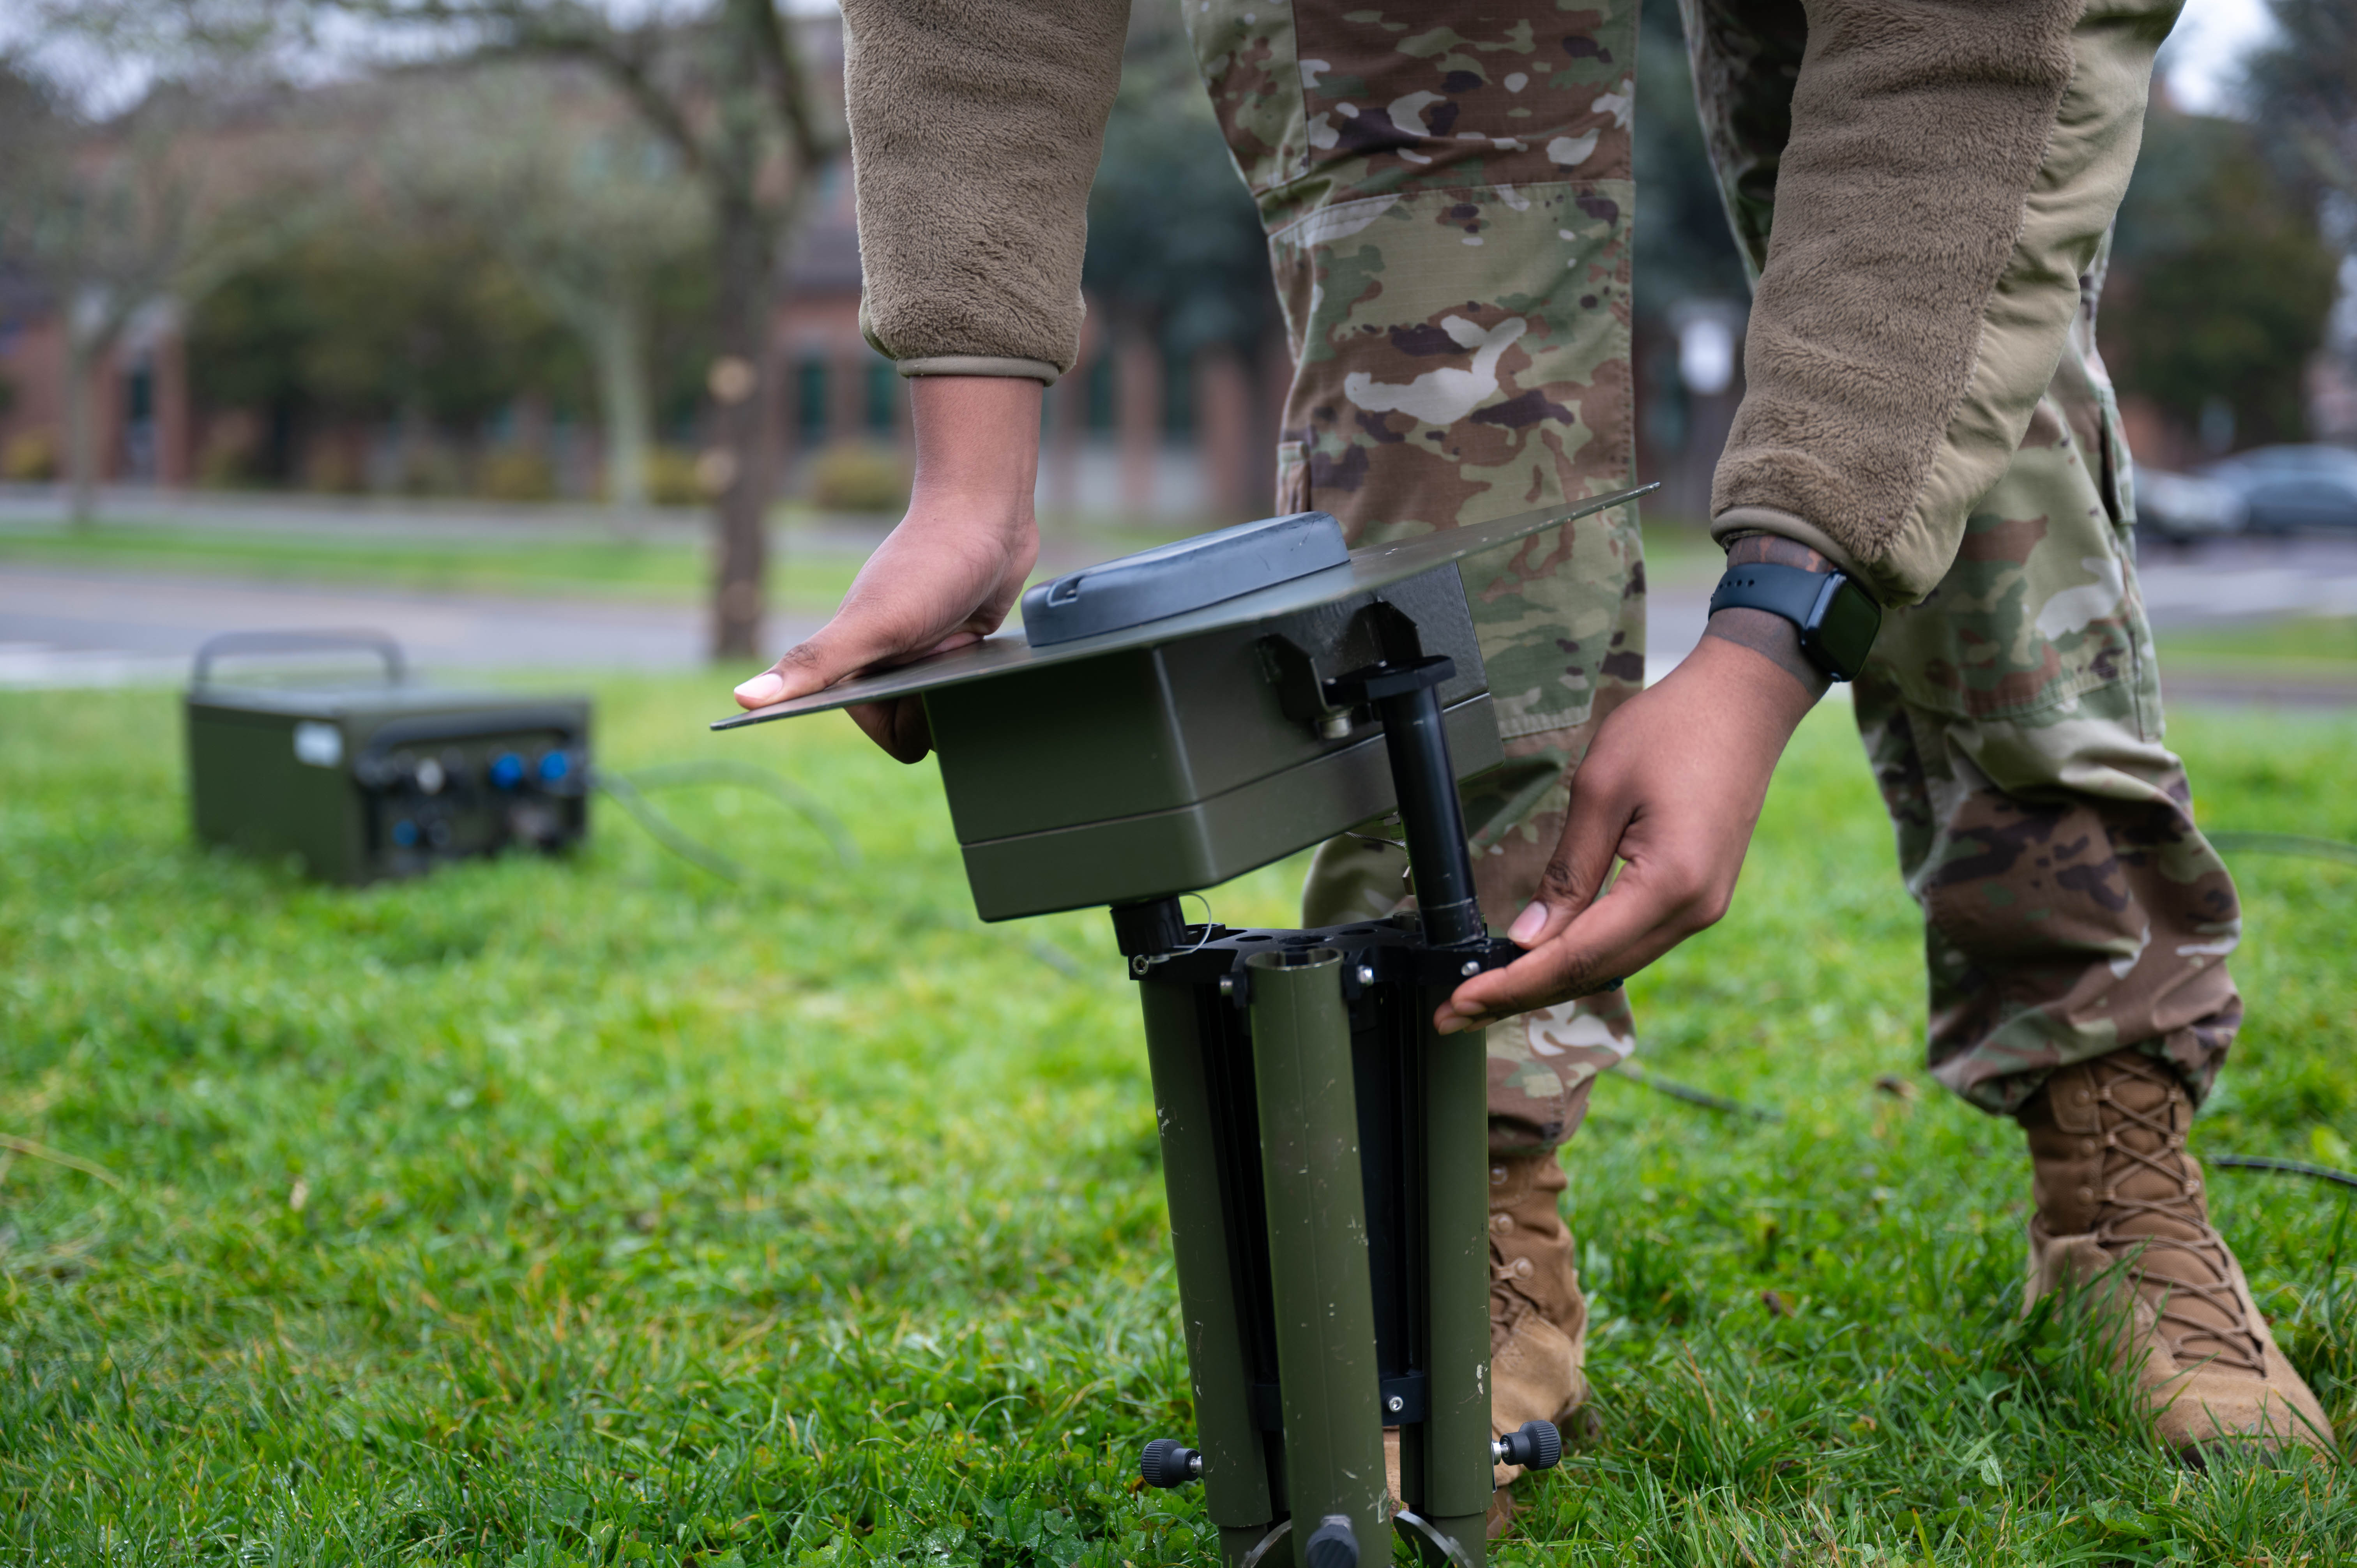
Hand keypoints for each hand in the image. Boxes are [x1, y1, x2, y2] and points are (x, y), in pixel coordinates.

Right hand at [731, 376, 1043, 760]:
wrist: (986, 514)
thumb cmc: (928, 564)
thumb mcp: (872, 621)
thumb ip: (813, 663)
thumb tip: (741, 698)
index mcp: (853, 668)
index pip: (890, 735)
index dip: (913, 720)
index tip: (925, 683)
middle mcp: (885, 664)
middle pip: (926, 725)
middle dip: (944, 700)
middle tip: (950, 657)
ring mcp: (922, 655)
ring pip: (950, 705)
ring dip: (966, 685)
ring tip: (970, 646)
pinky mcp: (956, 643)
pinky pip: (969, 682)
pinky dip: (982, 671)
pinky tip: (985, 642)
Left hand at [1433, 632, 1819, 1033]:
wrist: (1743, 703)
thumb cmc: (1674, 728)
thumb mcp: (1600, 791)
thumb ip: (1566, 872)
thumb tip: (1528, 937)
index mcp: (1670, 885)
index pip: (1577, 957)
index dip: (1514, 985)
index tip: (1461, 1001)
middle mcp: (1693, 910)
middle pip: (1595, 973)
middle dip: (1521, 996)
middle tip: (1456, 1013)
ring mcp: (1702, 908)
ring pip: (1614, 965)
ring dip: (1550, 982)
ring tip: (1488, 995)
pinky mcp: (1698, 896)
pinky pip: (1632, 941)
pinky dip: (1583, 957)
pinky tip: (1544, 962)